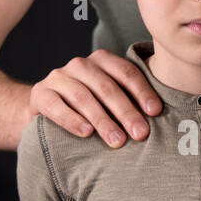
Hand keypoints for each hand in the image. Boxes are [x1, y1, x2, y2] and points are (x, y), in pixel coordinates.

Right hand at [28, 50, 163, 145]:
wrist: (42, 110)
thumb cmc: (86, 108)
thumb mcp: (107, 99)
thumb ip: (128, 100)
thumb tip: (160, 118)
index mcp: (101, 61)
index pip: (126, 72)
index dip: (142, 91)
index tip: (155, 112)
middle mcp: (80, 65)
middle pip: (106, 86)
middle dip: (126, 111)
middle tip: (141, 134)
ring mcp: (58, 78)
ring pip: (83, 97)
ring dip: (103, 120)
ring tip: (117, 140)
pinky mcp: (40, 94)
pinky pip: (56, 106)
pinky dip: (72, 120)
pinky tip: (86, 133)